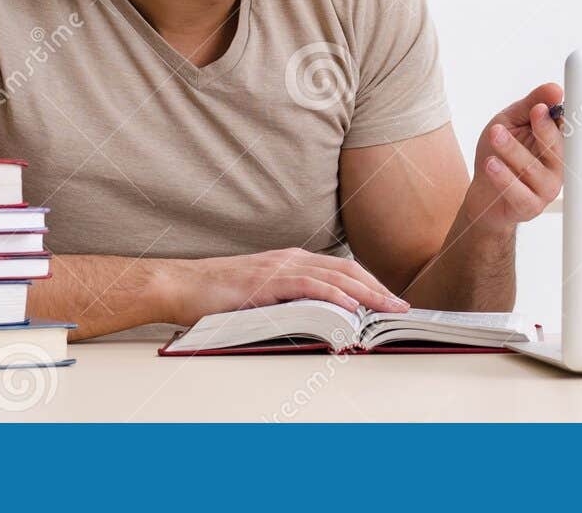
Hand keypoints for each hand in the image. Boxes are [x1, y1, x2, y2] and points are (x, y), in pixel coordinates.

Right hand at [165, 248, 408, 323]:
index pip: (342, 269)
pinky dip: (333, 296)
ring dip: (365, 293)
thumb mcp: (263, 298)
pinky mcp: (265, 283)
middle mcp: (290, 259)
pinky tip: (351, 308)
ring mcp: (278, 268)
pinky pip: (307, 287)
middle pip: (346, 270)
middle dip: (378, 288)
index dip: (370, 283)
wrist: (180, 286)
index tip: (390, 300)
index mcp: (292, 261)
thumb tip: (320, 322)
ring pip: (333, 277)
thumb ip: (290, 302)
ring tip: (387, 308)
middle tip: (401, 308)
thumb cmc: (217, 296)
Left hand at [459, 83, 563, 233]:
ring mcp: (545, 188)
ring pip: (534, 169)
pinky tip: (492, 164)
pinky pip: (520, 193)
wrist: (483, 194)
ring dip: (514, 151)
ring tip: (496, 136)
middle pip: (555, 148)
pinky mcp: (530, 206)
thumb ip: (530, 105)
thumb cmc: (498, 154)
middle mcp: (555, 166)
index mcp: (554, 143)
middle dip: (544, 129)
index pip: (564, 128)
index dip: (557, 117)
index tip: (544, 105)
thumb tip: (554, 89)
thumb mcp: (510, 122)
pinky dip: (505, 178)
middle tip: (533, 112)